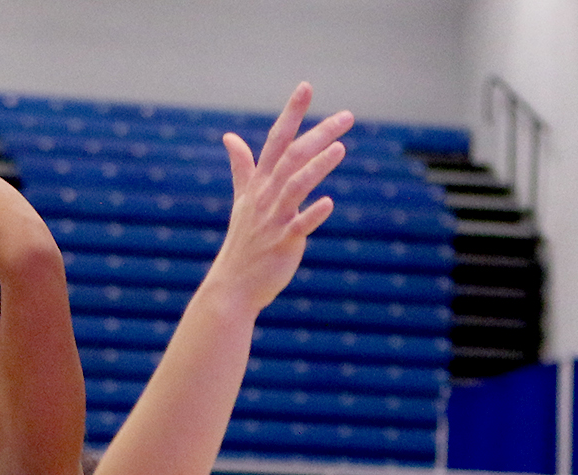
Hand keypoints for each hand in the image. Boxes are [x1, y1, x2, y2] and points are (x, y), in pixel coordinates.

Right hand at [208, 83, 353, 312]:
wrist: (233, 284)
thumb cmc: (243, 240)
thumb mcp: (241, 198)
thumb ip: (241, 166)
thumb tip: (229, 137)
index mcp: (259, 183)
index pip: (277, 139)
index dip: (292, 113)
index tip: (306, 86)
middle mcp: (266, 196)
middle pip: (293, 157)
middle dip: (319, 134)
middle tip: (348, 117)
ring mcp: (274, 219)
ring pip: (295, 186)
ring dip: (316, 167)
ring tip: (340, 149)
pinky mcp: (282, 243)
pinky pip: (298, 227)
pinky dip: (312, 215)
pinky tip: (328, 203)